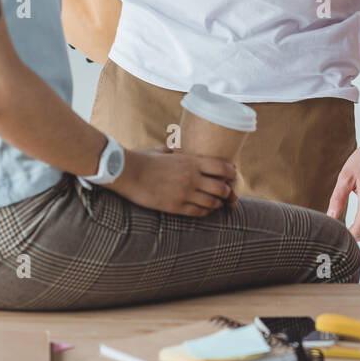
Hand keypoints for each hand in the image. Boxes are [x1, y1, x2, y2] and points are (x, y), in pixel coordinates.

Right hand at [112, 146, 236, 216]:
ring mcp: (184, 193)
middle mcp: (191, 178)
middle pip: (221, 188)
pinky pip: (198, 212)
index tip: (232, 174)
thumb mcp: (163, 150)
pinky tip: (204, 209)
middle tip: (226, 192)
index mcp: (190, 161)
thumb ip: (174, 150)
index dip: (230, 172)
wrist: (127, 173)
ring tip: (217, 202)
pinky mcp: (176, 207)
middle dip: (226, 191)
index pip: (221, 167)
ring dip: (217, 203)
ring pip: (212, 202)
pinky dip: (205, 211)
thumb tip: (176, 148)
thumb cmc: (143, 159)